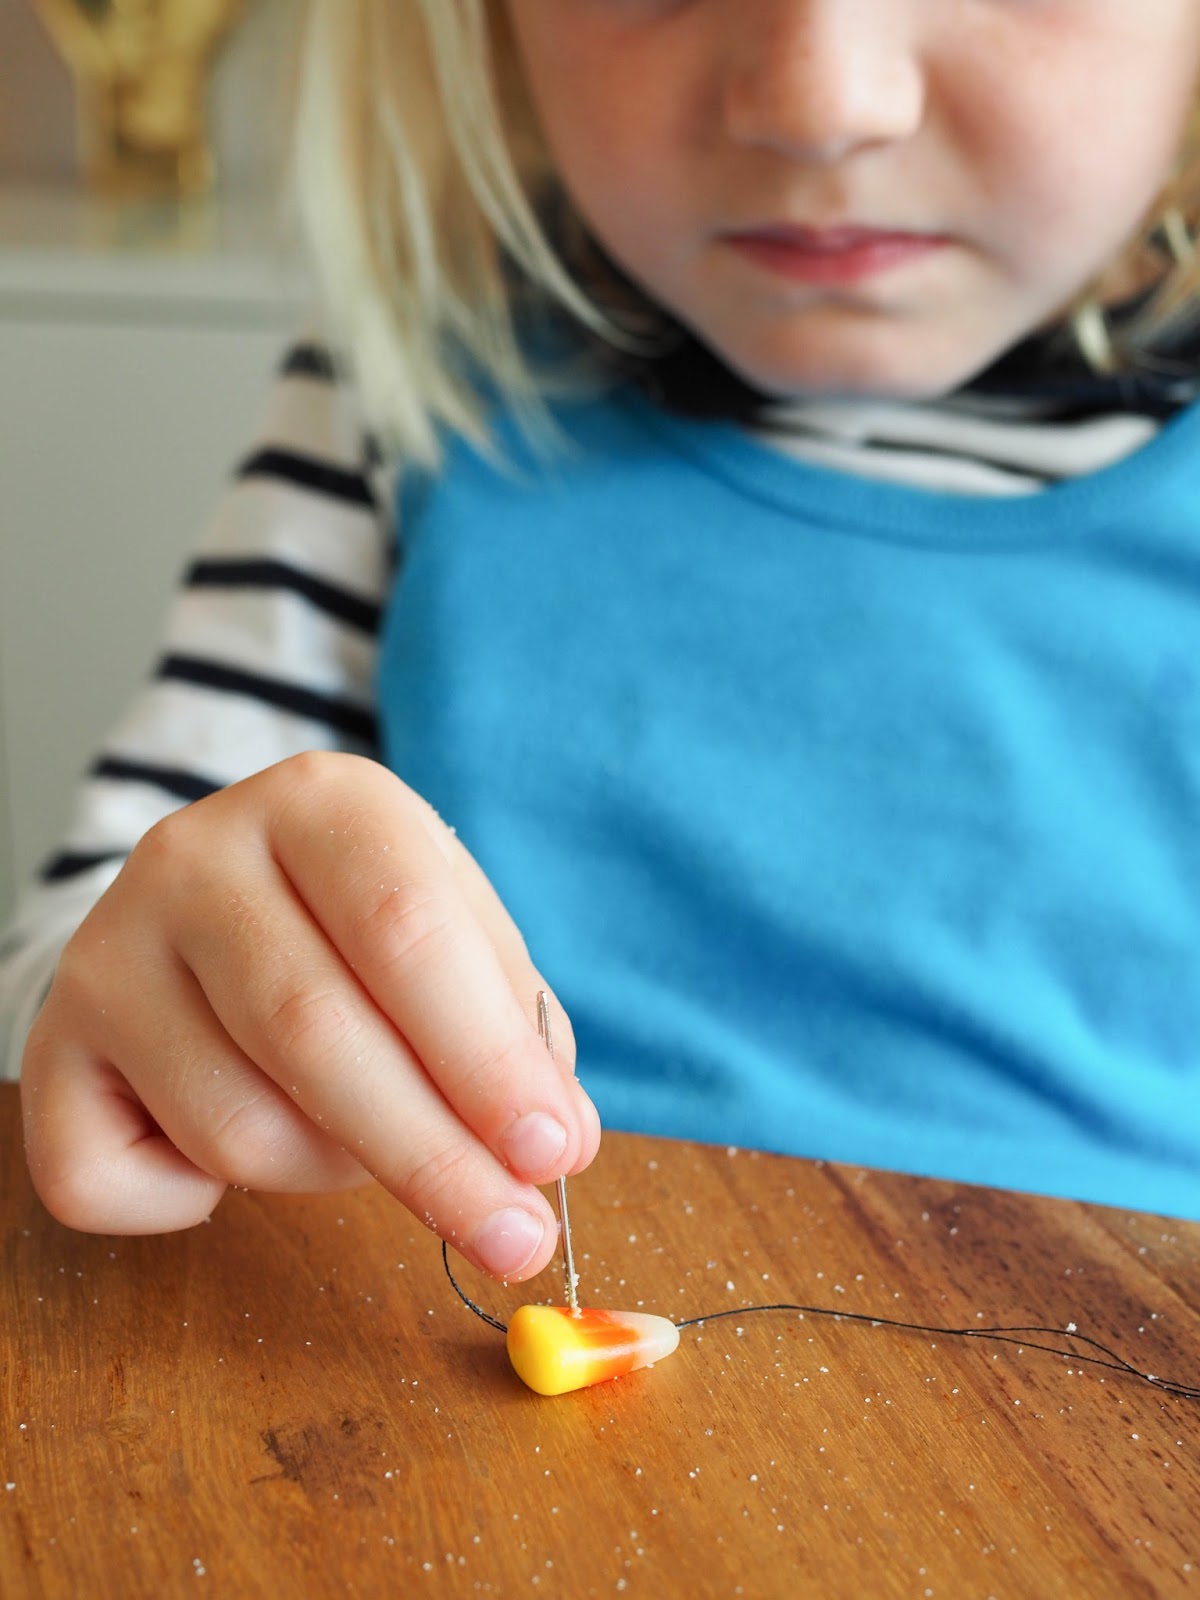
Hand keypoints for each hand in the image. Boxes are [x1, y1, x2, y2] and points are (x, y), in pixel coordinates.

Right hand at [21, 752, 599, 1280]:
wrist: (224, 901)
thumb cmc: (367, 929)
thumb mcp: (460, 937)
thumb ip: (513, 1029)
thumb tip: (557, 1142)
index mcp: (319, 803)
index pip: (405, 930)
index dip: (485, 1055)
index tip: (553, 1150)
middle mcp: (195, 857)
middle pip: (314, 1031)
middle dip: (432, 1157)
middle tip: (515, 1235)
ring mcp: (108, 948)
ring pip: (235, 1124)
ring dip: (330, 1174)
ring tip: (364, 1142)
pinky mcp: (51, 1042)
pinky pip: (107, 1182)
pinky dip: (189, 1206)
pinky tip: (231, 1155)